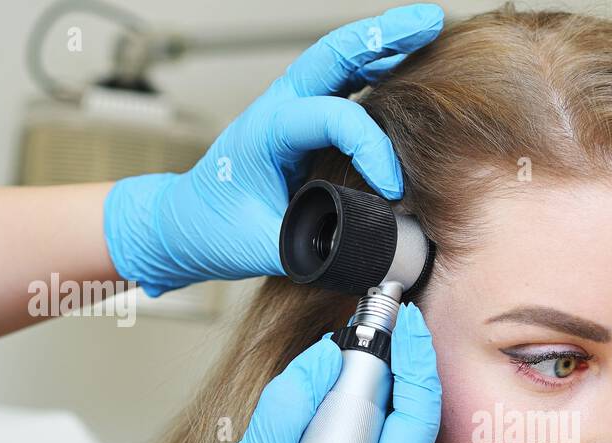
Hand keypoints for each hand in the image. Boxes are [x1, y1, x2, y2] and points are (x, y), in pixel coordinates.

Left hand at [103, 3, 443, 295]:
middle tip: (428, 23)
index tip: (392, 190)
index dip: (372, 150)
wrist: (183, 224)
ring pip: (340, 60)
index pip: (332, 119)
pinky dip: (375, 68)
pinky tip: (406, 63)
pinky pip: (343, 83)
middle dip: (383, 37)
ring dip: (384, 43)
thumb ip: (314, 247)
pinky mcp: (303, 120)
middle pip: (334, 55)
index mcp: (266, 132)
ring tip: (428, 28)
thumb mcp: (263, 247)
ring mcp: (291, 108)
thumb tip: (365, 251)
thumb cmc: (213, 230)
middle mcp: (278, 107)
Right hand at [132, 302, 441, 442]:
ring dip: (380, 372)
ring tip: (368, 331)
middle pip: (411, 414)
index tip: (404, 323)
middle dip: (405, 360)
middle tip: (387, 315)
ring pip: (389, 418)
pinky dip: (355, 392)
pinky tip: (340, 368)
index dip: (416, 365)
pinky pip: (361, 427)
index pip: (416, 419)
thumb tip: (327, 356)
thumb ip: (293, 410)